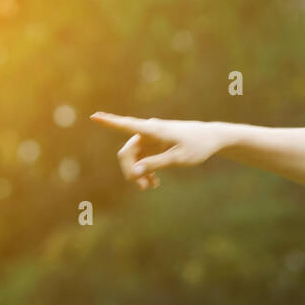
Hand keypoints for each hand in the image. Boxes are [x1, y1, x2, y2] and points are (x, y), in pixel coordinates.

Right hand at [88, 112, 226, 189]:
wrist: (211, 139)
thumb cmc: (197, 146)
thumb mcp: (178, 159)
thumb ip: (155, 164)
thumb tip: (134, 172)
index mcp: (153, 130)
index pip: (126, 125)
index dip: (109, 122)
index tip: (94, 116)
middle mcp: (148, 132)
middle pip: (127, 152)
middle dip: (130, 171)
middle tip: (143, 188)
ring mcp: (150, 139)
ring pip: (133, 158)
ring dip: (138, 174)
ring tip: (151, 187)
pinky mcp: (154, 145)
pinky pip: (142, 159)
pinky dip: (145, 171)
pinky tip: (154, 182)